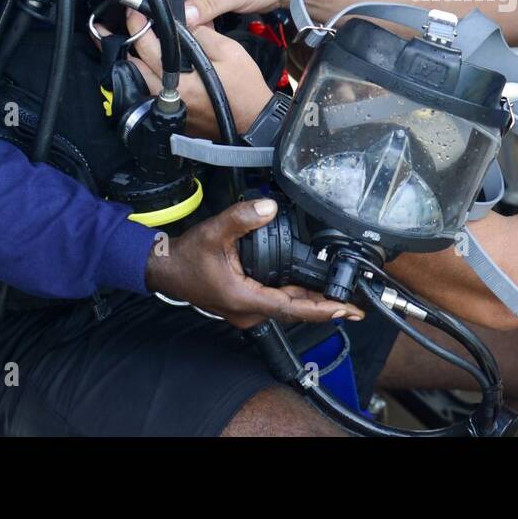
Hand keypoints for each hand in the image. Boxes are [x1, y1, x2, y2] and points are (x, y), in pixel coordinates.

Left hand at [121, 7, 272, 139]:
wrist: (254, 120)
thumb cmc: (244, 89)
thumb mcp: (229, 52)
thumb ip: (202, 34)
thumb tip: (182, 21)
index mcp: (177, 80)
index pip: (146, 46)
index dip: (137, 25)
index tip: (135, 12)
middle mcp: (166, 96)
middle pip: (133, 65)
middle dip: (131, 43)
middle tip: (134, 27)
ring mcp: (167, 109)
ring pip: (139, 80)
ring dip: (138, 61)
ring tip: (143, 45)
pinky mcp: (172, 116)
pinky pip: (150, 93)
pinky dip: (149, 78)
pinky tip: (157, 68)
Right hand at [145, 199, 362, 326]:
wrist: (163, 268)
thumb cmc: (185, 257)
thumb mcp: (214, 232)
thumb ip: (242, 218)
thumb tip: (268, 207)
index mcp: (245, 299)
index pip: (292, 307)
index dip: (322, 309)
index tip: (346, 310)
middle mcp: (247, 311)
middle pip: (294, 311)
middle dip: (324, 308)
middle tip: (353, 306)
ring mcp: (245, 310)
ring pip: (285, 307)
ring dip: (311, 303)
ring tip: (339, 298)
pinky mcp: (243, 302)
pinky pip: (275, 302)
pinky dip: (295, 297)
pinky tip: (308, 289)